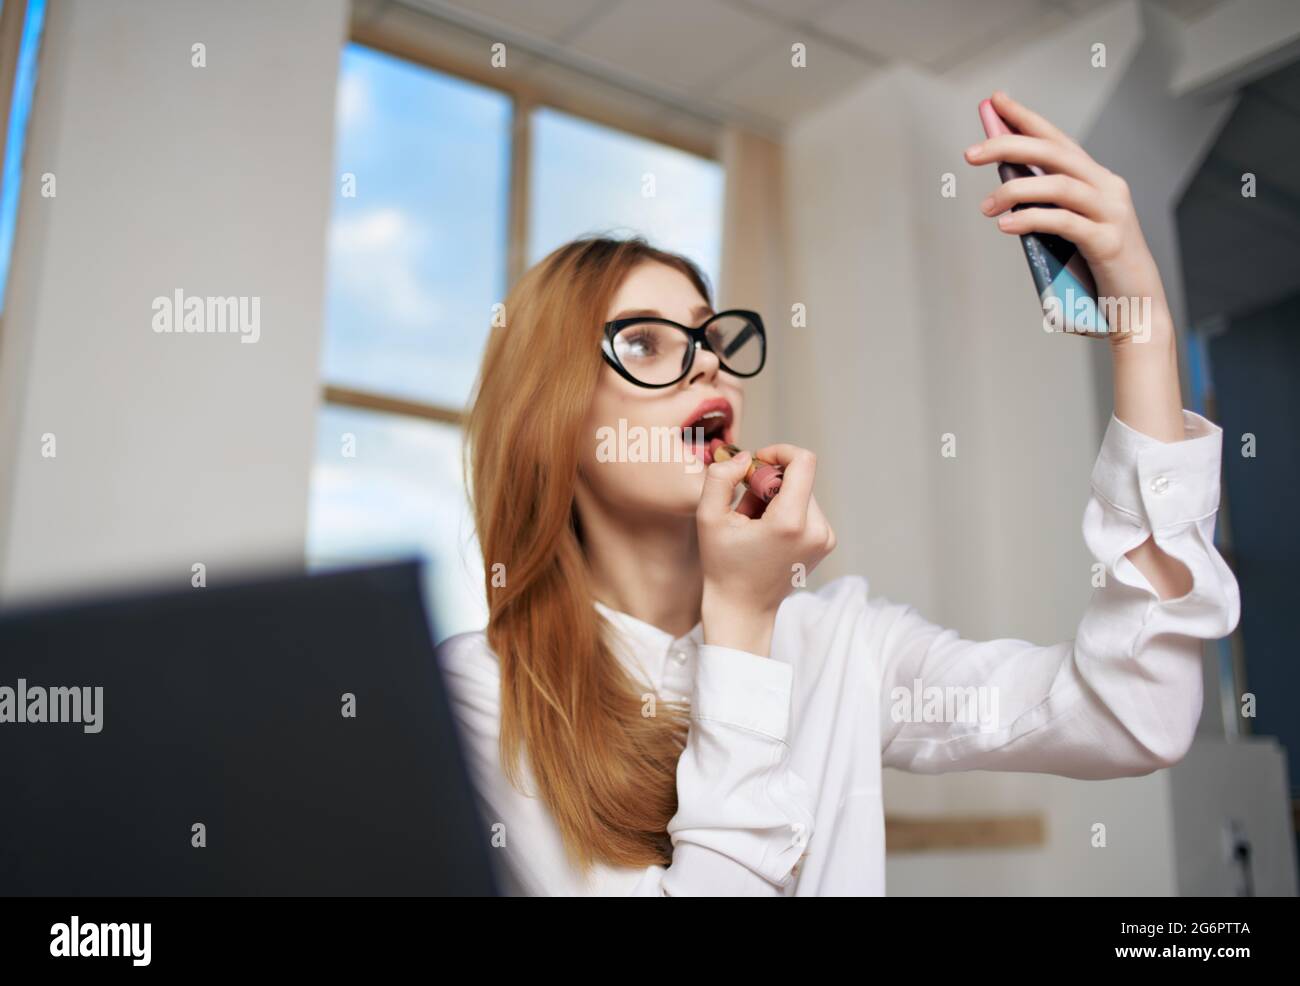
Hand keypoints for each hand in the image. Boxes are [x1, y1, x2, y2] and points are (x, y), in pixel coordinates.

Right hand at [696, 445, 835, 655]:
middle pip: (798, 478)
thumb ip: (721, 477)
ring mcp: (826, 538)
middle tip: (744, 507)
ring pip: (802, 493)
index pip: (803, 461)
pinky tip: (767, 534)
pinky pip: (807, 509)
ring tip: (753, 525)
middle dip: (769, 483)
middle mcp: (817, 529)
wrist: (743, 609)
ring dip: (776, 499)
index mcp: (791, 522)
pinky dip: (786, 512)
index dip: (779, 452)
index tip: (757, 463)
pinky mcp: (826, 543)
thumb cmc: (723, 566)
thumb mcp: (708, 517)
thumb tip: (746, 458)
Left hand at [965, 89, 1171, 351]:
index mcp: (1098, 182)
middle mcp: (1108, 188)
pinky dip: (1031, 220)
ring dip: (1014, 191)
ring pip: (1059, 185)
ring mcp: (1112, 214)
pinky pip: (1065, 223)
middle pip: (1054, 154)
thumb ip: (1046, 211)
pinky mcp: (1109, 242)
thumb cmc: (1096, 273)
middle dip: (1010, 145)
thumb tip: (1002, 196)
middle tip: (971, 153)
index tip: (995, 101)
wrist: (1137, 311)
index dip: (1027, 118)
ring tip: (984, 207)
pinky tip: (1005, 224)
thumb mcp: (1066, 234)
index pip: (1057, 140)